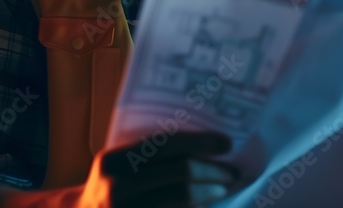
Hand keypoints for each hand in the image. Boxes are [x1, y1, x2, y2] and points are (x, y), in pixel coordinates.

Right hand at [82, 131, 237, 207]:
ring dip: (210, 193)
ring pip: (183, 200)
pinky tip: (206, 206)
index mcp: (114, 159)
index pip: (167, 143)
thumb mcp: (118, 164)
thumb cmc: (110, 185)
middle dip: (214, 171)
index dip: (202, 142)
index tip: (227, 144)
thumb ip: (147, 153)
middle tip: (232, 172)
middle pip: (181, 173)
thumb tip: (203, 146)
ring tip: (223, 188)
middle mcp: (118, 186)